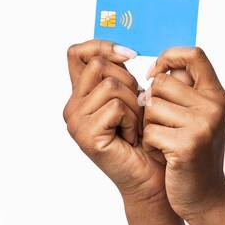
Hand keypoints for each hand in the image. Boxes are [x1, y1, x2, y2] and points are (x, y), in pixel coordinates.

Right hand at [62, 39, 165, 207]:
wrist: (151, 178)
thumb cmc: (147, 140)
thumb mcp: (135, 98)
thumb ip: (122, 74)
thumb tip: (126, 49)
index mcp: (81, 95)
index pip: (77, 52)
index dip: (102, 46)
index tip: (130, 55)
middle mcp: (73, 107)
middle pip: (99, 65)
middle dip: (128, 82)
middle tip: (137, 109)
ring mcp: (76, 122)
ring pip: (111, 85)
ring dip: (134, 104)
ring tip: (135, 126)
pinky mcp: (86, 135)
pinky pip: (116, 106)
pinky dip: (133, 120)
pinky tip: (133, 138)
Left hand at [140, 46, 224, 221]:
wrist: (205, 197)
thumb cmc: (194, 154)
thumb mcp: (197, 118)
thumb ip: (184, 92)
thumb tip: (155, 72)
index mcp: (217, 95)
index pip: (194, 54)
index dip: (169, 57)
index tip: (155, 75)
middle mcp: (214, 107)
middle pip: (161, 83)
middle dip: (151, 104)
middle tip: (163, 127)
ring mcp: (203, 126)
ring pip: (151, 108)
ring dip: (148, 127)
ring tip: (164, 143)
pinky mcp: (187, 145)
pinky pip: (149, 131)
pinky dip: (149, 145)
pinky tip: (163, 156)